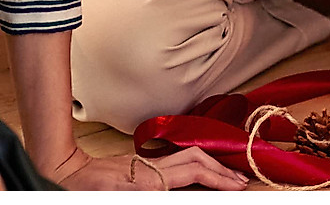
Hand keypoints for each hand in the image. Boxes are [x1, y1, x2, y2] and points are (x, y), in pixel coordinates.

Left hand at [53, 146, 248, 190]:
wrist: (60, 177)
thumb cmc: (85, 194)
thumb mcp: (121, 200)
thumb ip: (154, 193)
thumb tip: (181, 188)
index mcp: (148, 183)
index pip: (194, 173)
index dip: (219, 178)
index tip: (237, 185)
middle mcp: (151, 170)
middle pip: (196, 160)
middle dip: (221, 169)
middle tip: (240, 181)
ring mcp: (145, 164)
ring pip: (186, 157)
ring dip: (209, 165)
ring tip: (225, 176)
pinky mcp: (138, 164)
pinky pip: (173, 161)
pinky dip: (192, 166)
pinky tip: (197, 174)